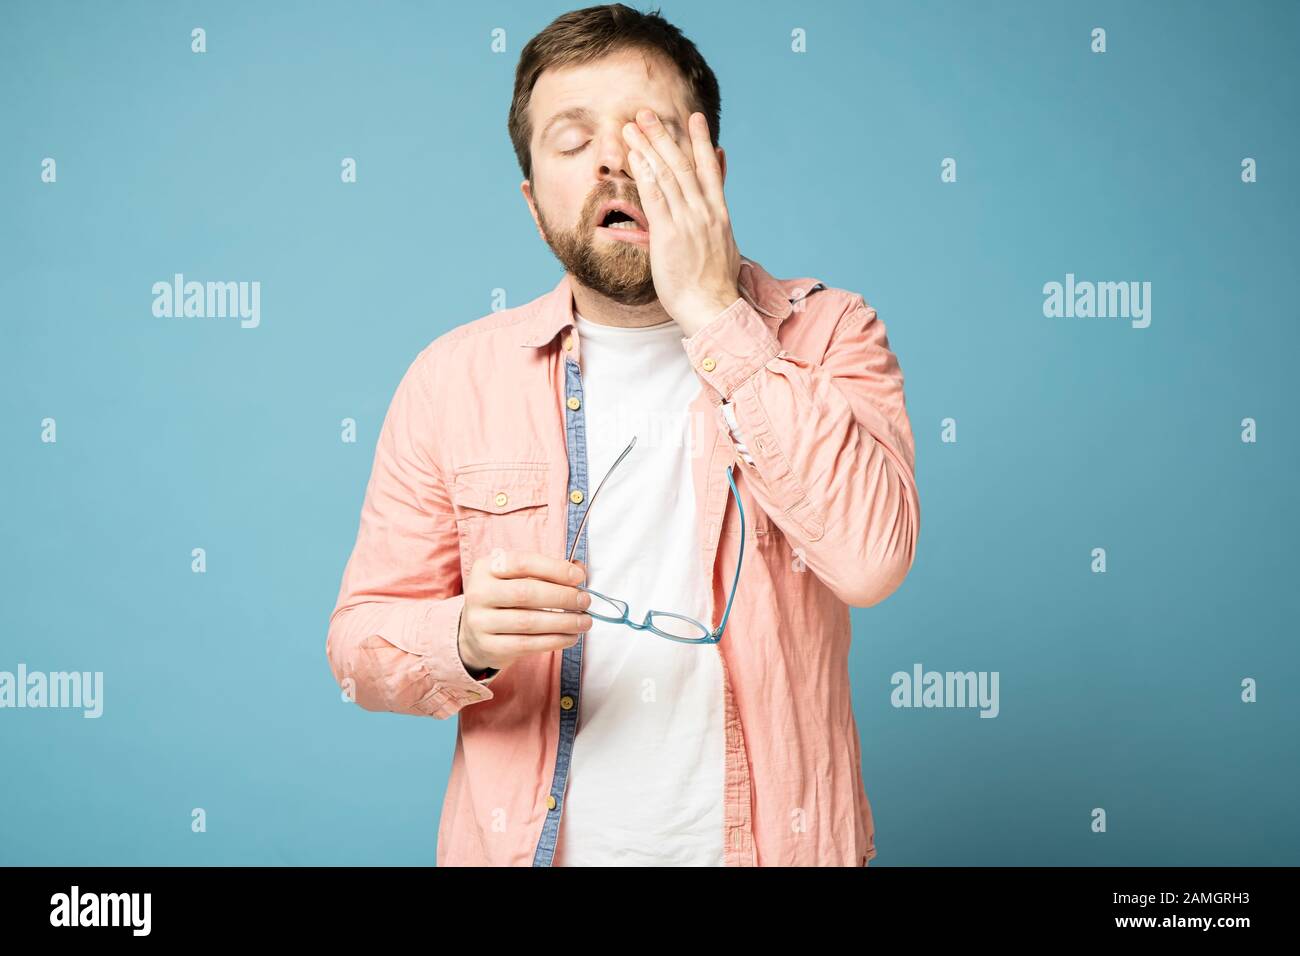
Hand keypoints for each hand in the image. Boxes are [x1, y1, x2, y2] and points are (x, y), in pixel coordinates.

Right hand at [458, 549, 591, 673]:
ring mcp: (480, 621)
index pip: (523, 563)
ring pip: (528, 622)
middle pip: (525, 593)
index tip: (579, 577)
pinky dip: (554, 641)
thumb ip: (548, 571)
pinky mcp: (489, 646)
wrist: (476, 631)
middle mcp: (479, 592)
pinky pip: (527, 644)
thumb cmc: (506, 598)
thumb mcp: (519, 578)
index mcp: (487, 568)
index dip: (554, 568)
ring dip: (563, 622)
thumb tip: (579, 570)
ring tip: (584, 621)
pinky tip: (570, 637)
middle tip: (585, 601)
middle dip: (562, 597)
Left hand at [621, 109, 742, 337]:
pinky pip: (655, 196)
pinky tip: (634, 156)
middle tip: (647, 113)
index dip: (700, 142)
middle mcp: (705, 212)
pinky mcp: (670, 233)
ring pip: (667, 174)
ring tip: (632, 127)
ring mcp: (688, 221)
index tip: (694, 118)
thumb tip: (717, 208)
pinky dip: (645, 172)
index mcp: (719, 214)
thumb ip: (717, 222)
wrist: (712, 307)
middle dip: (664, 136)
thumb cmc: (713, 286)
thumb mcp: (724, 248)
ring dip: (648, 147)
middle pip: (683, 164)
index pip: (709, 170)